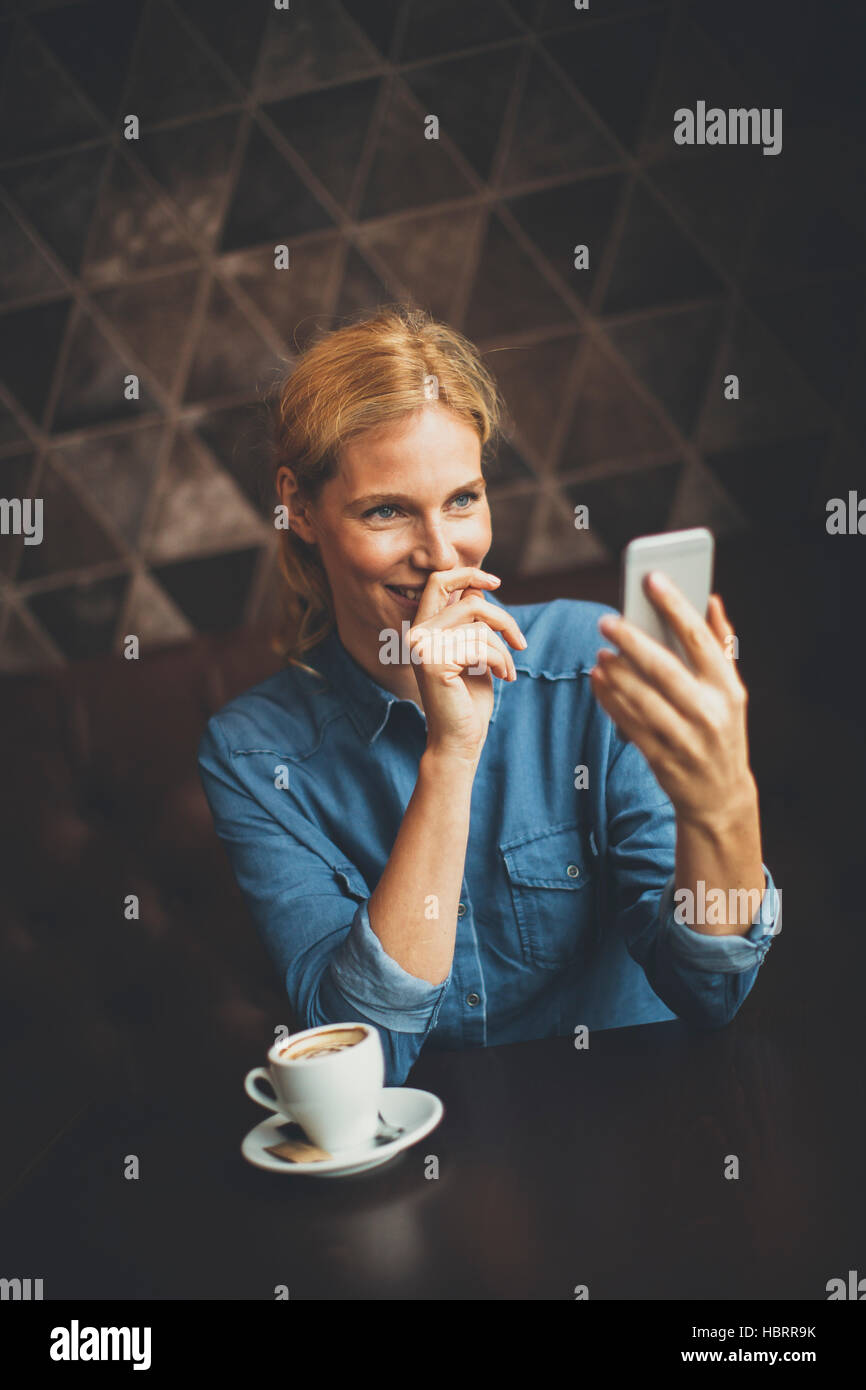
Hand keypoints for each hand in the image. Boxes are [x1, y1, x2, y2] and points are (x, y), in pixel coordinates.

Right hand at [409, 567, 526, 764]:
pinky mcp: (434, 662)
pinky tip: (504, 678)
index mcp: (423, 628)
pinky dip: (501, 662)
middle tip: (520, 643)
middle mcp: (416, 634)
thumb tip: (478, 585)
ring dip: (504, 650)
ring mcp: (422, 647)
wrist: (460, 739)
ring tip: (507, 671)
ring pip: (481, 628)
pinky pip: (481, 647)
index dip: (468, 573)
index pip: (439, 581)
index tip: (495, 581)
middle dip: (503, 620)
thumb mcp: (473, 651)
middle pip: (471, 602)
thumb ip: (470, 620)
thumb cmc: (469, 698)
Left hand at [589, 572, 756, 827]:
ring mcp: (684, 737)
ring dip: (615, 672)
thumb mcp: (731, 691)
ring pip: (640, 697)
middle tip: (607, 620)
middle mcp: (709, 712)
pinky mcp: (661, 758)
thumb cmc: (721, 729)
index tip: (652, 579)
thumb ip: (721, 645)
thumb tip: (712, 599)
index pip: (699, 638)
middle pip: (663, 667)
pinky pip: (628, 722)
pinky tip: (597, 679)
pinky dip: (609, 699)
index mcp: (728, 688)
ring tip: (600, 653)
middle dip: (632, 640)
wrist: (720, 795)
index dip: (675, 605)